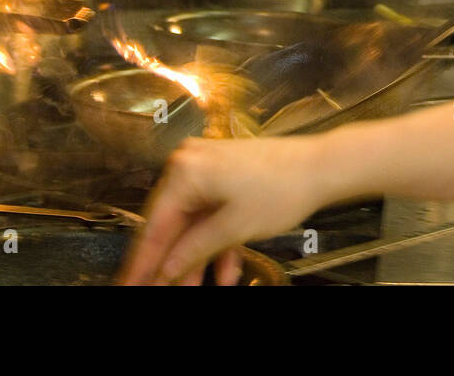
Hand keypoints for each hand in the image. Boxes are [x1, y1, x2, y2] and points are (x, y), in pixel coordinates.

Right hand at [119, 136, 326, 285]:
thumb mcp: (233, 229)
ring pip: (193, 223)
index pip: (154, 227)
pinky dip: (216, 240)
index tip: (130, 285)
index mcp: (186, 171)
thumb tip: (166, 270)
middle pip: (172, 225)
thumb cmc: (284, 187)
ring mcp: (208, 167)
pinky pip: (211, 212)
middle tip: (161, 289)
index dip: (143, 264)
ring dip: (197, 257)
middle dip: (172, 263)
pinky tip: (224, 270)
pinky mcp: (224, 175)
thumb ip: (193, 251)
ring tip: (194, 287)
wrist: (322, 166)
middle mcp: (191, 164)